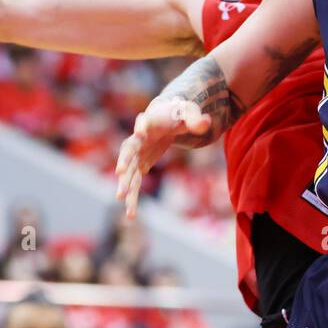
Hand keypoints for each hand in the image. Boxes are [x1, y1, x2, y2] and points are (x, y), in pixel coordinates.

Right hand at [114, 97, 210, 218]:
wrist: (168, 118)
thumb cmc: (179, 113)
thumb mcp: (191, 112)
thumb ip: (196, 119)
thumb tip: (206, 122)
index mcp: (151, 121)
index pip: (144, 121)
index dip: (142, 125)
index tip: (141, 129)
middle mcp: (139, 138)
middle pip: (129, 149)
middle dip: (124, 160)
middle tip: (120, 171)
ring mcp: (137, 153)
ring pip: (128, 170)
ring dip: (125, 183)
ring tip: (121, 199)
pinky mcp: (139, 165)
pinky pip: (133, 182)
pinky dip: (132, 197)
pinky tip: (131, 214)